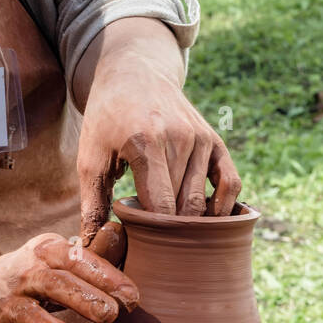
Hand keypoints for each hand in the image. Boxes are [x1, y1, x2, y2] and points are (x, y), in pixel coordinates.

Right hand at [0, 223, 134, 322]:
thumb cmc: (29, 278)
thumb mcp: (55, 259)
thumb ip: (90, 256)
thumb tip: (120, 232)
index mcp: (45, 254)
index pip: (76, 260)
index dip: (105, 276)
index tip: (132, 298)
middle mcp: (24, 277)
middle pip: (54, 284)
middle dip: (84, 299)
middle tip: (111, 316)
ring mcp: (5, 306)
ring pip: (29, 317)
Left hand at [74, 18, 242, 245]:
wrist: (134, 74)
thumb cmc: (107, 122)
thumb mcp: (90, 159)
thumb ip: (93, 205)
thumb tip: (93, 249)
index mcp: (145, 142)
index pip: (160, 209)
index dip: (152, 234)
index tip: (138, 242)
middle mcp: (179, 138)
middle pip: (183, 210)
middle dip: (169, 231)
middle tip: (151, 238)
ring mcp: (201, 138)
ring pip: (202, 202)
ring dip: (188, 221)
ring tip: (168, 228)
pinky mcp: (215, 141)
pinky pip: (231, 184)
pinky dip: (223, 208)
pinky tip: (206, 219)